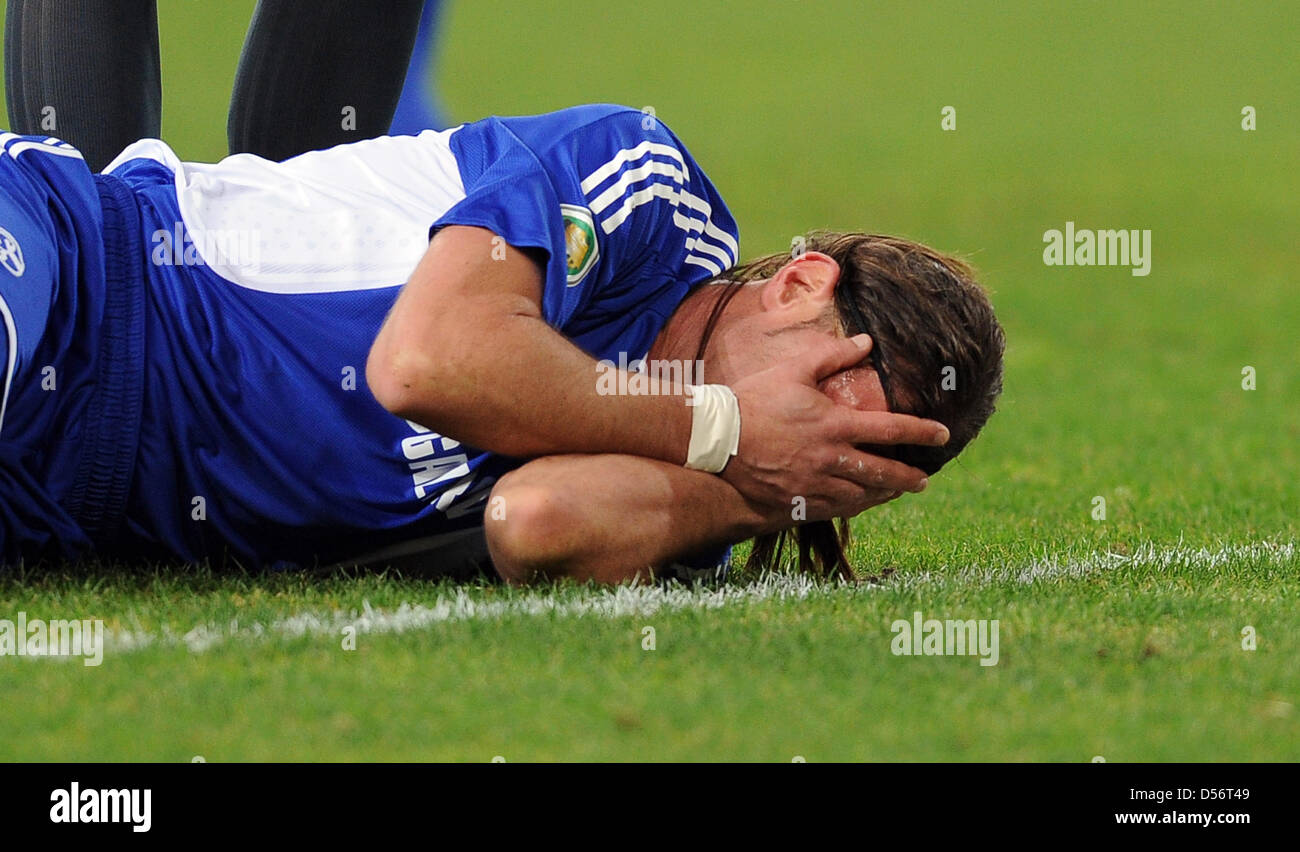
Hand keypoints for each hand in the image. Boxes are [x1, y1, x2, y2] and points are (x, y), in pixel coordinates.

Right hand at [720, 334, 948, 518]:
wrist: (717, 438)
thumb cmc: (754, 399)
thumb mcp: (794, 369)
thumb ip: (833, 355)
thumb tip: (867, 342)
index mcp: (834, 424)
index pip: (890, 429)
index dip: (921, 431)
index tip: (942, 433)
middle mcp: (830, 458)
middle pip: (883, 472)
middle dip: (909, 476)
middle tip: (924, 479)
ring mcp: (814, 483)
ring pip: (862, 495)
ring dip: (885, 493)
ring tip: (898, 490)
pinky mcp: (797, 501)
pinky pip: (836, 509)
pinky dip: (855, 505)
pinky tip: (861, 502)